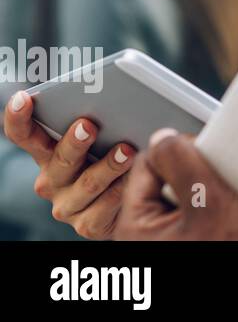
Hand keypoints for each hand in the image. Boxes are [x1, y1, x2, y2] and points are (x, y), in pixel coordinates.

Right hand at [4, 90, 135, 238]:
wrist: (126, 203)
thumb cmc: (110, 157)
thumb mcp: (101, 137)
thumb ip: (98, 119)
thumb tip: (112, 97)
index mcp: (48, 153)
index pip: (25, 135)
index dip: (19, 118)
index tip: (24, 99)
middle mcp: (52, 180)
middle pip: (60, 158)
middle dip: (74, 142)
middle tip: (89, 125)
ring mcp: (67, 205)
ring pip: (87, 184)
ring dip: (108, 166)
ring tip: (126, 151)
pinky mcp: (87, 224)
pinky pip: (105, 206)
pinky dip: (122, 190)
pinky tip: (135, 177)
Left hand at [115, 128, 237, 239]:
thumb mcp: (209, 200)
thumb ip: (180, 161)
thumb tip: (164, 137)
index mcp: (133, 231)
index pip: (145, 166)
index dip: (177, 154)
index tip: (204, 162)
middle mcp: (144, 239)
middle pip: (162, 179)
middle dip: (194, 175)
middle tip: (218, 188)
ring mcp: (168, 242)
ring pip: (182, 193)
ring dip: (208, 189)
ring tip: (227, 205)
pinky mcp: (190, 241)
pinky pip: (196, 210)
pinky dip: (215, 204)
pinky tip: (231, 215)